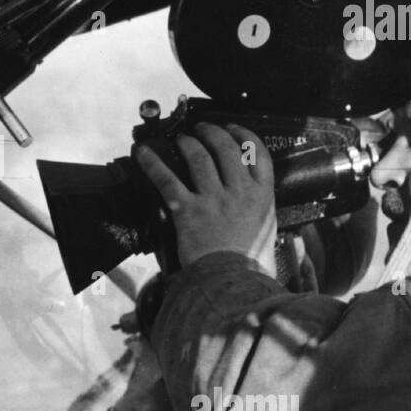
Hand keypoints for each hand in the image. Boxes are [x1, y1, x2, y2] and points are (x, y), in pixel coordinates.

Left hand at [135, 122, 277, 276]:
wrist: (234, 282)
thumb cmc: (252, 264)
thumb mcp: (267, 232)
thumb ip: (260, 214)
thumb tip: (256, 212)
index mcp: (263, 196)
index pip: (258, 153)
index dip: (244, 135)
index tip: (234, 129)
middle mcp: (239, 191)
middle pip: (226, 148)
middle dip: (212, 133)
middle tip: (202, 129)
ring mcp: (213, 199)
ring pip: (199, 157)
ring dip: (188, 143)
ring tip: (181, 138)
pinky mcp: (188, 210)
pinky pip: (167, 180)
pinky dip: (152, 164)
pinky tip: (143, 153)